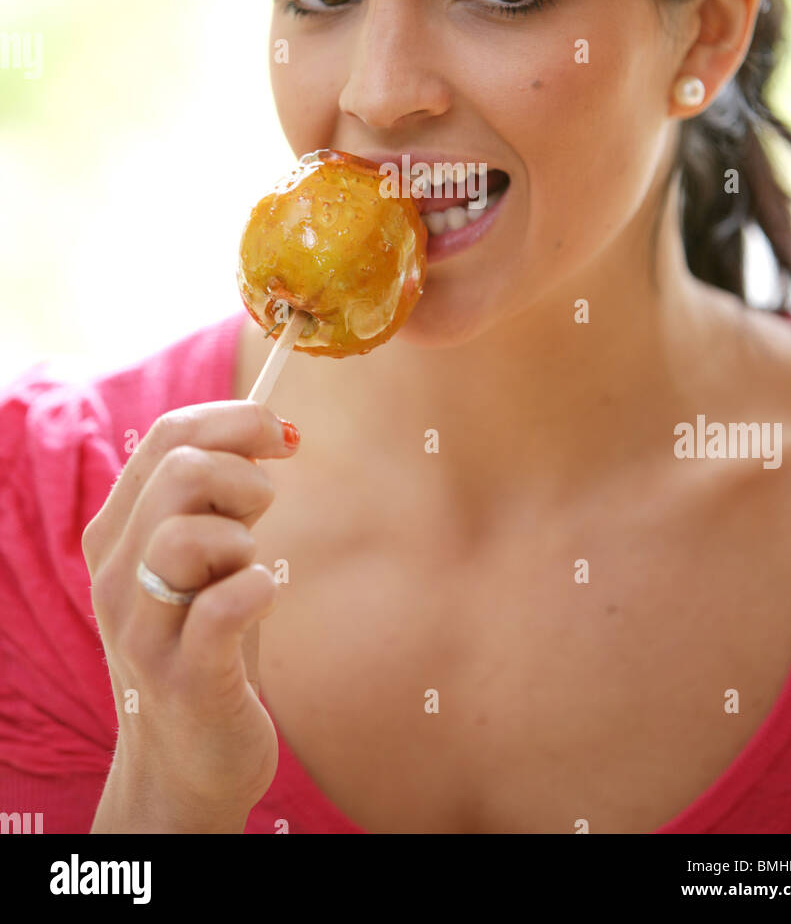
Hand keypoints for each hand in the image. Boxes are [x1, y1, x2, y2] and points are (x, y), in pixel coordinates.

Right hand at [82, 401, 298, 826]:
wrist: (186, 762)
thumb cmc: (205, 642)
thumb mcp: (200, 559)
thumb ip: (217, 499)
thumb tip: (270, 428)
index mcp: (118, 533)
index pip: (166, 435)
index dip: (235, 420)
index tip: (281, 437)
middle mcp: (116, 575)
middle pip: (180, 469)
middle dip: (245, 475)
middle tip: (263, 515)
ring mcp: (143, 630)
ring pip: (187, 534)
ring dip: (242, 538)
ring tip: (248, 567)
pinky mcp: (183, 678)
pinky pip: (222, 606)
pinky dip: (257, 589)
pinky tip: (263, 597)